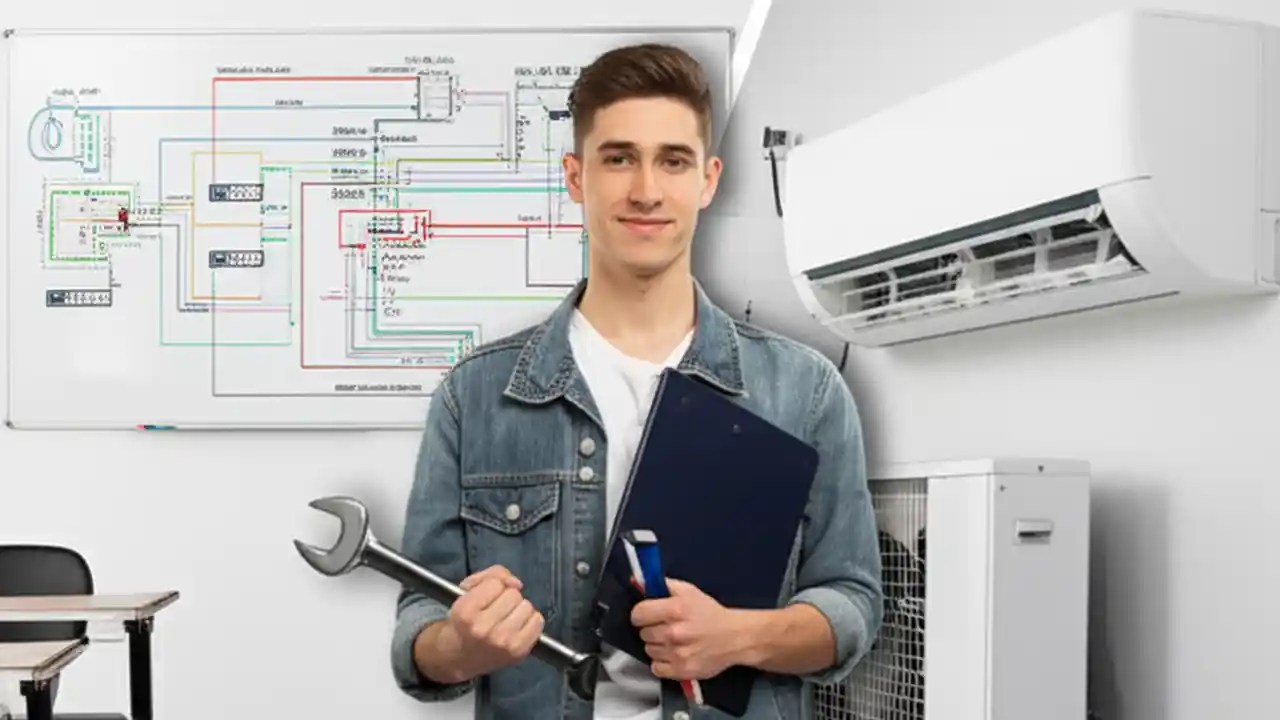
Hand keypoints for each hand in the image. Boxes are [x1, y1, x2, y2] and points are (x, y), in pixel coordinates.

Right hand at [438, 565, 544, 678]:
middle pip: (513, 594)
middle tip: (496, 610)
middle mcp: (482, 628)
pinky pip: (537, 621)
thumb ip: (491, 575)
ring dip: (519, 609)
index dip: (491, 587)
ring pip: (527, 606)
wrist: (461, 657)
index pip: (495, 583)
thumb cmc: (465, 620)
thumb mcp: (467, 591)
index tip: (484, 599)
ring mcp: (502, 642)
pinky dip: (530, 620)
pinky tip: (517, 626)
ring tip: (506, 619)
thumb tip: (517, 583)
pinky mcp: (518, 651)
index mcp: (465, 611)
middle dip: (506, 598)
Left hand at [631, 578, 745, 680]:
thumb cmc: (711, 614)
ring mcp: (678, 654)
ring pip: (649, 651)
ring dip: (657, 646)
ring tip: (672, 641)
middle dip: (652, 629)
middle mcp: (674, 633)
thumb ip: (663, 585)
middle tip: (665, 627)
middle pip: (643, 633)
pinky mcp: (682, 671)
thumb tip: (639, 582)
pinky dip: (662, 663)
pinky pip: (656, 668)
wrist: (735, 637)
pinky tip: (673, 655)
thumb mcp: (689, 591)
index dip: (641, 613)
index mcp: (675, 609)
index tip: (647, 615)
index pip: (638, 614)